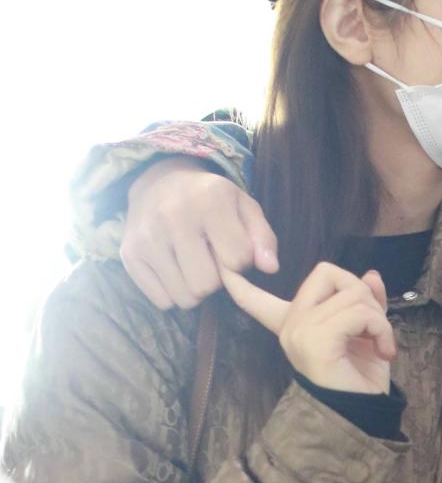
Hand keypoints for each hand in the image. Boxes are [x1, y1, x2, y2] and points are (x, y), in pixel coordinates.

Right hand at [122, 159, 279, 310]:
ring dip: (194, 289)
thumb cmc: (210, 199)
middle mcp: (172, 217)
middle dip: (215, 280)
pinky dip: (172, 292)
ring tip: (191, 264)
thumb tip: (270, 268)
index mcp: (209, 201)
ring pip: (184, 297)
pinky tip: (173, 268)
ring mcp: (146, 237)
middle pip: (206, 285)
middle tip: (209, 260)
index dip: (240, 262)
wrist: (159, 181)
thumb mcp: (244, 207)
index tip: (231, 249)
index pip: (236, 261)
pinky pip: (161, 301)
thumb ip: (262, 237)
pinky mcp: (129, 254)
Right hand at [222, 263, 395, 394]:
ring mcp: (300, 330)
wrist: (363, 418)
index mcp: (293, 324)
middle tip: (372, 327)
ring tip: (380, 345)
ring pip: (353, 293)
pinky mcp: (317, 339)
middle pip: (327, 272)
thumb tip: (371, 275)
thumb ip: (366, 303)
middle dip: (362, 293)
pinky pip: (359, 313)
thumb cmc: (361, 380)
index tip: (225, 274)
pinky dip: (381, 329)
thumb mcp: (368, 333)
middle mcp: (291, 325)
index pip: (257, 301)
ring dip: (378, 318)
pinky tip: (383, 352)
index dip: (241, 287)